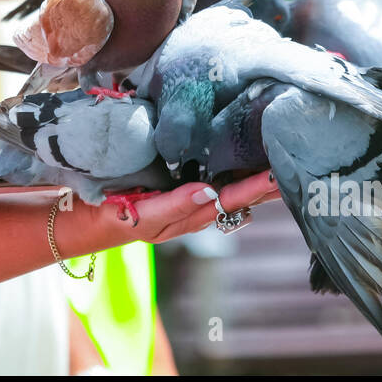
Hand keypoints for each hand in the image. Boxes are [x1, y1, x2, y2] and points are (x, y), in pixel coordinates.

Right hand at [105, 171, 279, 244]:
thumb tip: (208, 190)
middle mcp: (197, 209)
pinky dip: (234, 173)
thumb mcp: (142, 216)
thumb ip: (175, 205)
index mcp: (191, 214)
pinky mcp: (178, 188)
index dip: (257, 187)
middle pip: (241, 197)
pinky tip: (245, 160)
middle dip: (266, 185)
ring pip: (232, 191)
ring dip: (255, 179)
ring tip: (280, 161)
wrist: (87, 221)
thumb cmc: (114, 218)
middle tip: (295, 163)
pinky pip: (215, 182)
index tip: (280, 173)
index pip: (232, 199)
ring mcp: (189, 200)